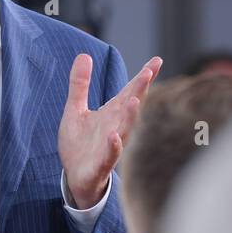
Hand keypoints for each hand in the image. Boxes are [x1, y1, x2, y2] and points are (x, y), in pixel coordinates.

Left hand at [58, 54, 161, 208]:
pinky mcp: (101, 164)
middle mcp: (116, 127)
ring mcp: (110, 146)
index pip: (130, 92)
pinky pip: (110, 155)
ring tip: (135, 100)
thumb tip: (84, 54)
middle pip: (130, 107)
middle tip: (149, 72)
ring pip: (124, 130)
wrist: (75, 177)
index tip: (157, 60)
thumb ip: (80, 84)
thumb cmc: (80, 144)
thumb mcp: (75, 109)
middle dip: (140, 90)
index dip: (143, 77)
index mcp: (112, 114)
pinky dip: (114, 146)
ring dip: (130, 116)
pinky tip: (115, 136)